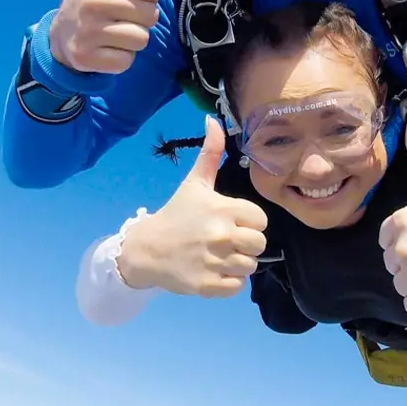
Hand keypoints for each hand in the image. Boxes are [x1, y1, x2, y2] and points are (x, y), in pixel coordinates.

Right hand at [49, 0, 162, 73]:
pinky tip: (106, 48)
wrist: (62, 33)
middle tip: (120, 14)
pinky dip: (122, 59)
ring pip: (142, 39)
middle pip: (151, 15)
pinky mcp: (87, 57)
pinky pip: (127, 61)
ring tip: (114, 30)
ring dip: (133, 39)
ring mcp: (88, 29)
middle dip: (142, 17)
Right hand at [117, 117, 268, 297]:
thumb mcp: (194, 183)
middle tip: (226, 241)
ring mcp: (214, 262)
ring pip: (250, 267)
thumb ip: (210, 152)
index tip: (232, 222)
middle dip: (246, 244)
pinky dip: (229, 282)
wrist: (145, 249)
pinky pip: (237, 287)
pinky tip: (214, 270)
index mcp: (223, 209)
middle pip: (259, 244)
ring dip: (238, 263)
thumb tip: (213, 118)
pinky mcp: (208, 286)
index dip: (249, 222)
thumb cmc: (176, 214)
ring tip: (219, 256)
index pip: (261, 220)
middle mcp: (221, 235)